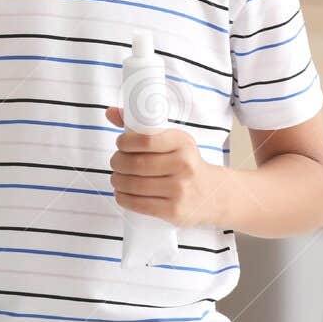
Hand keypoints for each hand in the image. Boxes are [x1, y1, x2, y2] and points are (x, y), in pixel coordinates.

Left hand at [103, 105, 223, 227]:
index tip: (120, 144)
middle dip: (117, 163)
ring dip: (117, 181)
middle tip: (115, 163)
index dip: (125, 142)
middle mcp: (183, 165)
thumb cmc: (184, 163)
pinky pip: (138, 204)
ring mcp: (180, 189)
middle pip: (135, 164)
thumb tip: (110, 111)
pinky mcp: (174, 210)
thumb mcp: (171, 141)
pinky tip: (122, 193)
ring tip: (117, 178)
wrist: (212, 193)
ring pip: (134, 184)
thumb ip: (140, 126)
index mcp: (182, 143)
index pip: (145, 140)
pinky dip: (123, 197)